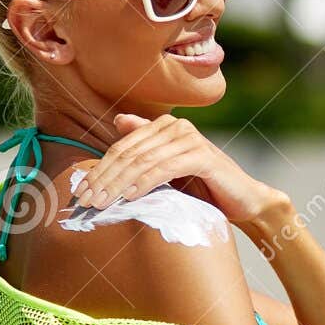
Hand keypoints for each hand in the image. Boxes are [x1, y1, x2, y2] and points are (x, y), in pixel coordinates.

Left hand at [72, 113, 287, 225]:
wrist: (245, 202)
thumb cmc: (204, 189)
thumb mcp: (168, 172)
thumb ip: (145, 149)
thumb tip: (118, 121)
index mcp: (164, 127)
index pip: (122, 148)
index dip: (99, 170)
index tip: (80, 194)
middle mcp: (176, 127)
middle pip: (129, 153)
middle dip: (103, 179)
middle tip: (85, 202)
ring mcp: (190, 139)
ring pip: (142, 161)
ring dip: (118, 184)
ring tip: (101, 203)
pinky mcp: (203, 156)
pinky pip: (164, 168)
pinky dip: (144, 183)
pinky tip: (129, 197)